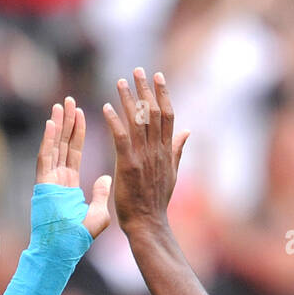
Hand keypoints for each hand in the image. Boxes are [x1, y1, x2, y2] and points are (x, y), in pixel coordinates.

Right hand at [36, 95, 111, 239]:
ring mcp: (49, 180)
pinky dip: (49, 140)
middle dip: (68, 122)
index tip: (82, 114)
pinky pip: (46, 158)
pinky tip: (53, 123)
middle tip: (71, 100)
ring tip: (62, 105)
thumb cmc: (77, 238)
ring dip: (58, 125)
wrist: (61, 251)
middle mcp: (57, 179)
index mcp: (69, 184)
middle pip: (63, 144)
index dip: (78, 133)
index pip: (74, 152)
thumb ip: (101, 193)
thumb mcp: (97, 213)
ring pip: (54, 147)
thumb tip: (106, 177)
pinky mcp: (43, 184)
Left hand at [103, 67, 190, 232]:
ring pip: (137, 121)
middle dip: (145, 89)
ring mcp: (143, 157)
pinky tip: (106, 107)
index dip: (163, 94)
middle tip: (137, 70)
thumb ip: (177, 149)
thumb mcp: (173, 173)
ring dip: (128, 99)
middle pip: (153, 112)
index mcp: (167, 151)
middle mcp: (156, 151)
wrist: (148, 224)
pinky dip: (114, 121)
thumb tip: (187, 131)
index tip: (158, 76)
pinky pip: (121, 138)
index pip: (167, 115)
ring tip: (120, 81)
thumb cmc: (157, 201)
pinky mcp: (127, 166)